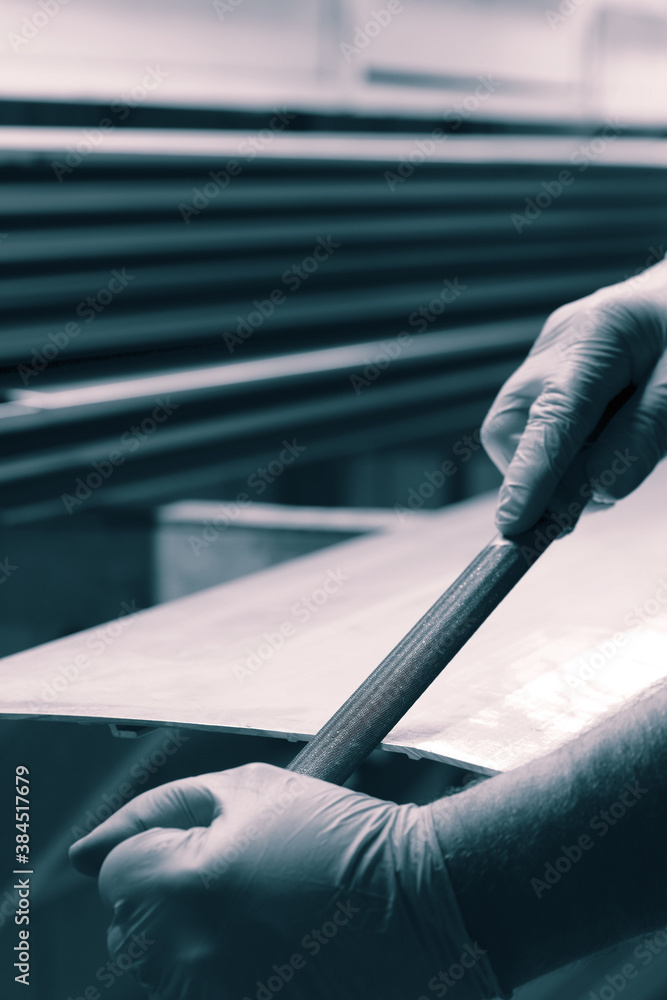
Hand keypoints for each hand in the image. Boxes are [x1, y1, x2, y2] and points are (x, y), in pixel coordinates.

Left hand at [69, 762, 494, 999]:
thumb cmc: (336, 835)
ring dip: (183, 948)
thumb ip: (158, 810)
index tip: (198, 853)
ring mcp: (217, 998)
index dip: (154, 854)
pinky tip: (260, 951)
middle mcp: (189, 954)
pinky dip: (213, 975)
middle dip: (162, 905)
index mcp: (184, 884)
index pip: (115, 874)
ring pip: (155, 978)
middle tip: (229, 886)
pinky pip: (196, 996)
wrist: (418, 903)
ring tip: (246, 922)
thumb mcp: (249, 790)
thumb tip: (86, 850)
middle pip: (125, 934)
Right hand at [481, 261, 666, 533]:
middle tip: (595, 499)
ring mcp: (553, 349)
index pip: (551, 417)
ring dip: (565, 460)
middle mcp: (560, 338)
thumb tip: (600, 490)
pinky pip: (549, 417)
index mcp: (598, 333)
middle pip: (511, 423)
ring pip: (527, 427)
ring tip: (628, 452)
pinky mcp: (557, 363)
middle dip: (539, 472)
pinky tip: (619, 433)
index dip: (529, 477)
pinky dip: (576, 443)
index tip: (514, 525)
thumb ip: (648, 433)